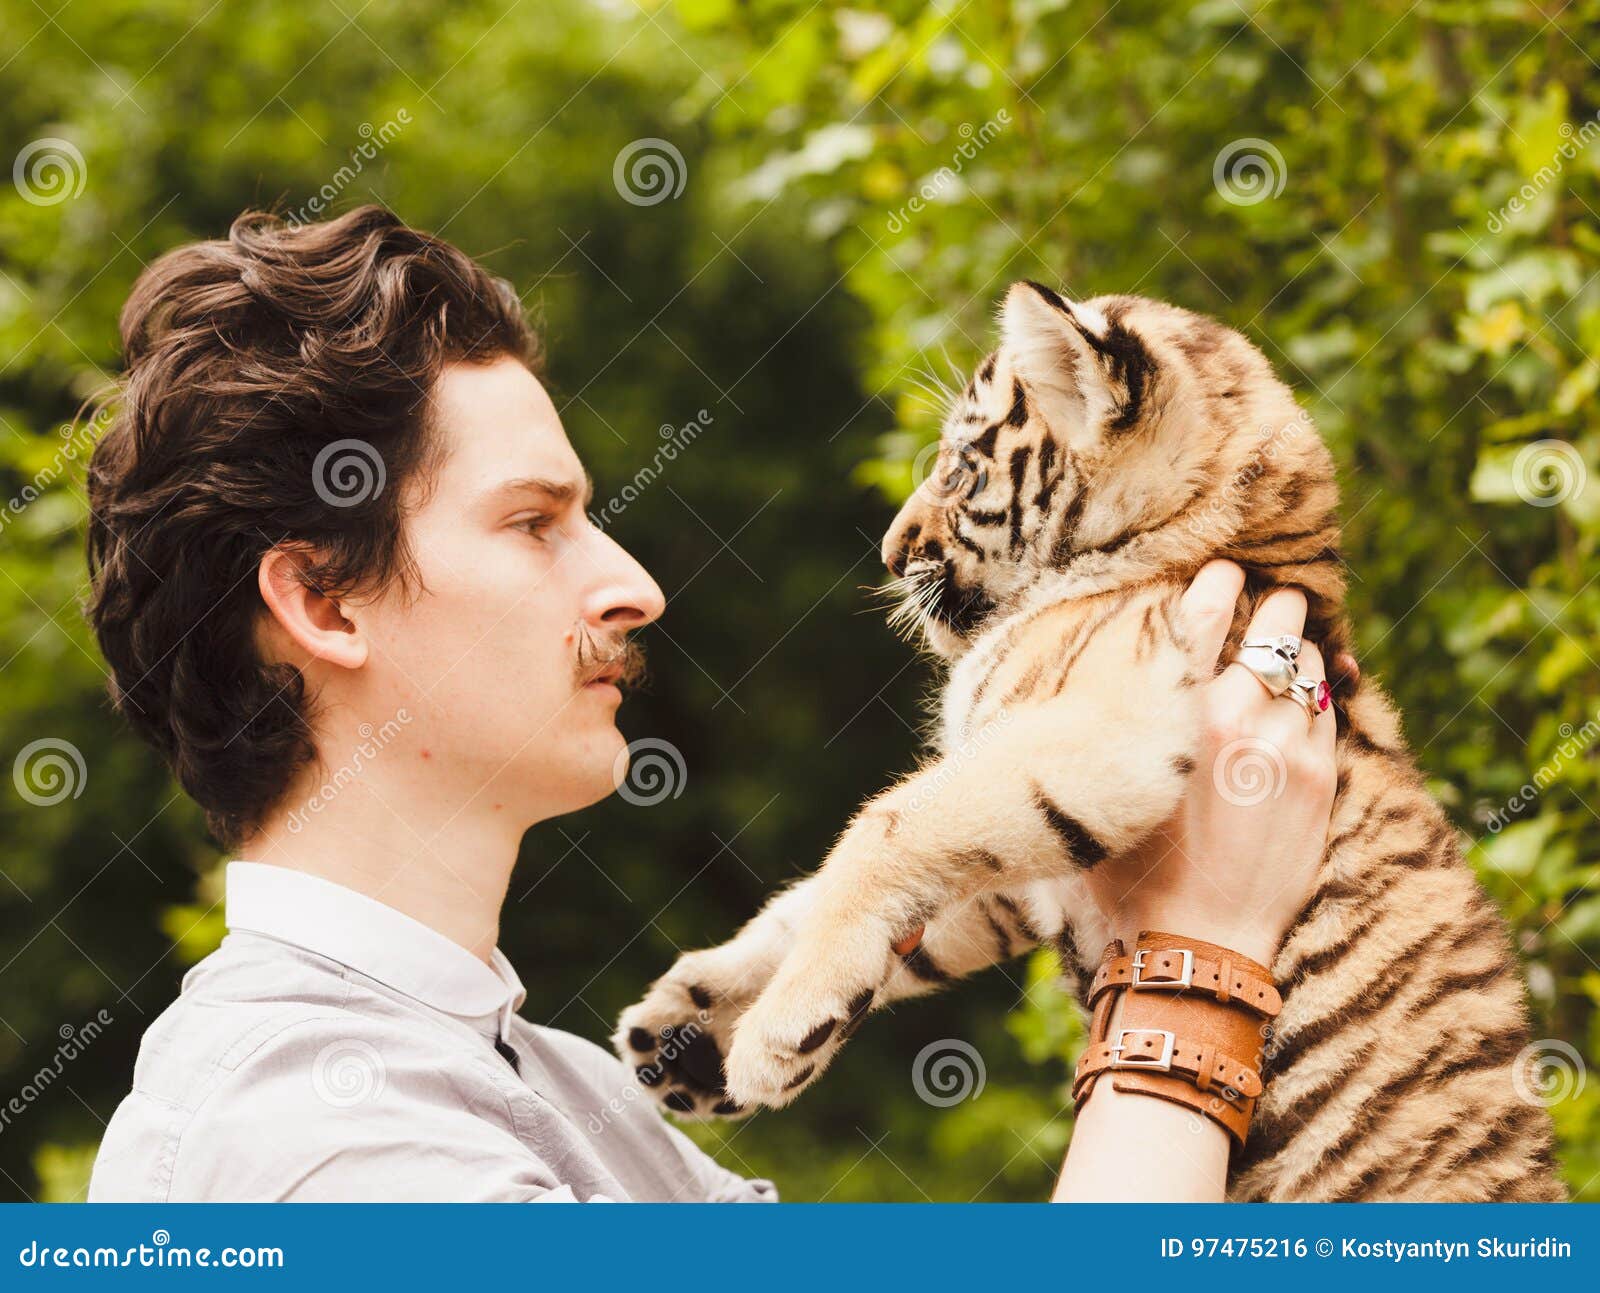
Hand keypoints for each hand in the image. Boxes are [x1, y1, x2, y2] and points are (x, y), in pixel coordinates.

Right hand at [1082, 561, 1338, 967]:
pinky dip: (1322, 696)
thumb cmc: (1132, 868)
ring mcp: (1291, 750)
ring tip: (1285, 656)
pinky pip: (1332, 713)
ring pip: (1315, 667)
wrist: (1197, 940)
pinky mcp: (1323, 782)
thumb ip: (1114, 725)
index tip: (1223, 573)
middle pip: (1279, 628)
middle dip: (1277, 609)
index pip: (1207, 614)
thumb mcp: (1105, 786)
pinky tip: (1302, 701)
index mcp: (1179, 715)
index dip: (1219, 582)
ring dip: (1302, 654)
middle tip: (1269, 606)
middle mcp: (1240, 721)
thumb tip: (1104, 680)